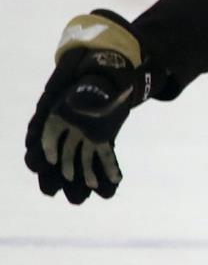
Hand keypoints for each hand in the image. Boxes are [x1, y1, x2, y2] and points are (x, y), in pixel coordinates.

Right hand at [25, 12, 150, 203]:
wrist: (110, 69)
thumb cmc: (94, 67)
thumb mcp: (87, 68)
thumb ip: (82, 80)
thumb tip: (80, 93)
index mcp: (56, 110)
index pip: (43, 132)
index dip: (40, 148)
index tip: (38, 163)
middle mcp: (64, 126)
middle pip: (54, 153)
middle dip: (52, 173)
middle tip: (51, 191)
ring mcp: (81, 135)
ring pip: (76, 160)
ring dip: (78, 178)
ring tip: (80, 198)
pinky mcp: (100, 139)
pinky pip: (103, 156)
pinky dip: (108, 170)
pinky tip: (114, 185)